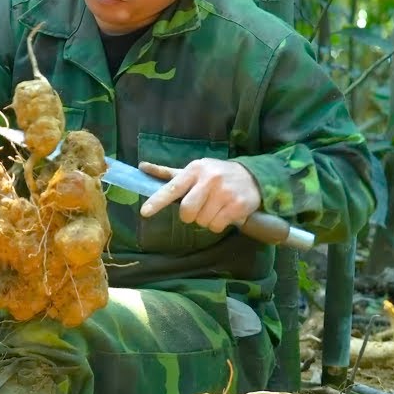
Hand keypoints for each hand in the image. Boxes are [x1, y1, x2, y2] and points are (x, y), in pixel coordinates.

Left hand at [137, 158, 261, 232]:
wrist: (252, 176)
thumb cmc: (215, 175)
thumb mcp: (193, 171)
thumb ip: (168, 173)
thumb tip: (142, 167)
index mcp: (194, 170)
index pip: (172, 188)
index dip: (157, 201)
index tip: (145, 212)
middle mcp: (209, 179)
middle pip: (187, 211)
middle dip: (190, 215)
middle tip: (200, 208)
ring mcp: (225, 192)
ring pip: (202, 221)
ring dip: (206, 219)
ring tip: (216, 207)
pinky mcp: (238, 205)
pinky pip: (217, 226)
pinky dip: (218, 224)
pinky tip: (225, 213)